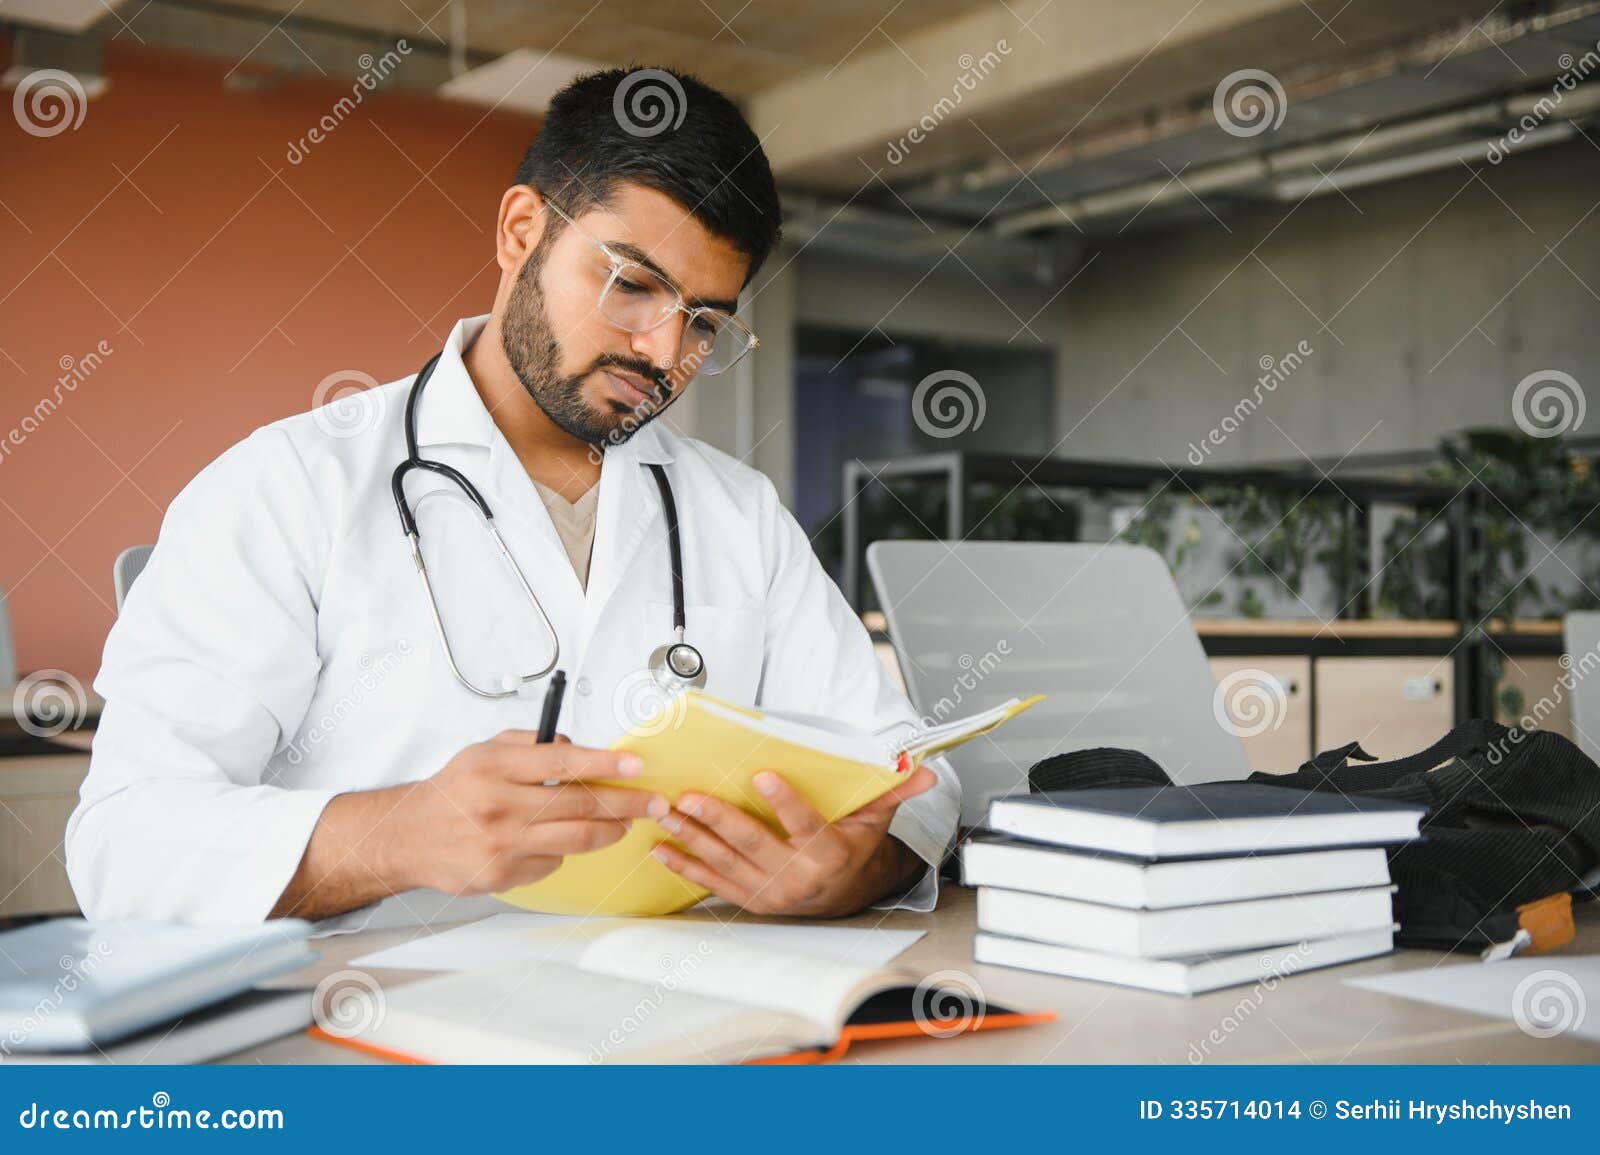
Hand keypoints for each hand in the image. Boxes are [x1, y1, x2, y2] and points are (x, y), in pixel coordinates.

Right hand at [382, 731, 667, 895]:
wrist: (410, 836)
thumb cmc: (455, 790)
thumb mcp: (485, 750)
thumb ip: (533, 743)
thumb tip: (580, 749)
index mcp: (495, 767)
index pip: (563, 762)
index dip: (605, 764)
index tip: (636, 766)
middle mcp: (498, 805)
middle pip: (579, 805)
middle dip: (626, 803)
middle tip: (655, 801)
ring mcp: (501, 844)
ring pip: (575, 839)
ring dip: (609, 831)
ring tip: (625, 823)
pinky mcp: (502, 874)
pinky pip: (552, 862)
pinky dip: (561, 851)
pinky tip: (551, 841)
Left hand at [648, 766, 935, 916]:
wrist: (843, 895)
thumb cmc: (853, 847)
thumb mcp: (875, 818)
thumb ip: (891, 791)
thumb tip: (921, 768)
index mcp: (828, 854)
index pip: (806, 824)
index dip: (785, 802)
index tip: (762, 775)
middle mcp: (797, 877)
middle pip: (754, 843)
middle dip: (719, 818)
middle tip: (691, 794)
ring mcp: (770, 892)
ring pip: (726, 861)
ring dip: (692, 837)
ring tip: (667, 811)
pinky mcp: (749, 900)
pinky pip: (712, 882)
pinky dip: (685, 865)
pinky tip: (661, 847)